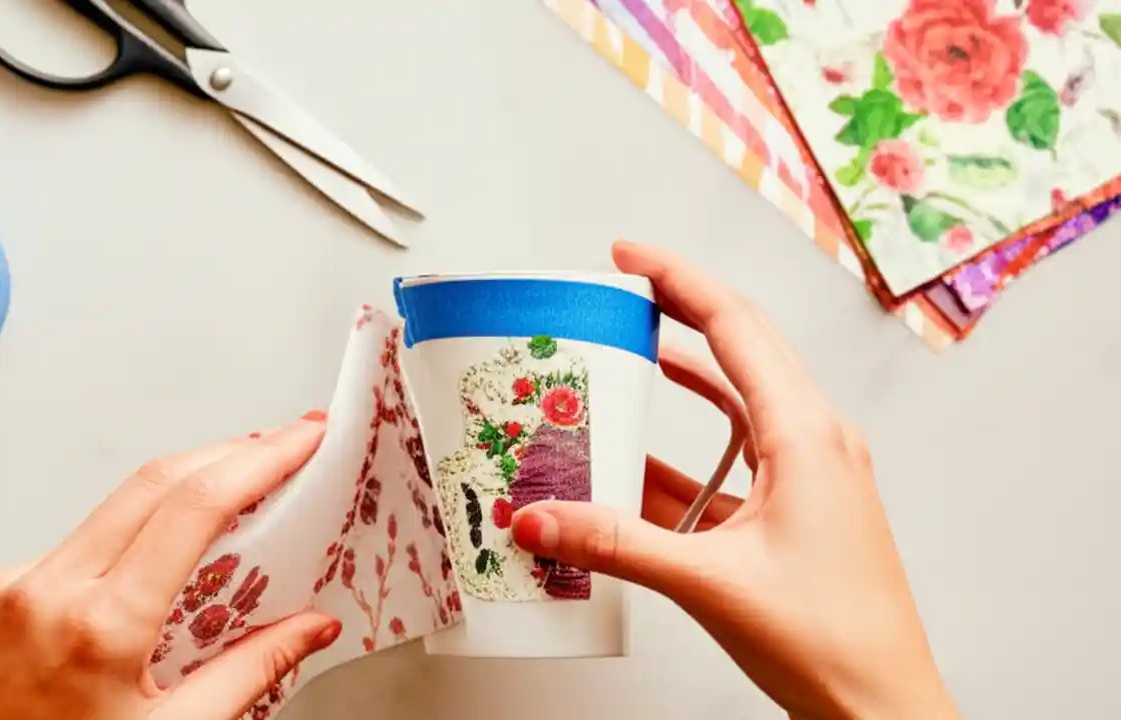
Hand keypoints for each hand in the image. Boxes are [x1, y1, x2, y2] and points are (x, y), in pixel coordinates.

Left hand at [0, 413, 340, 719]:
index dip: (258, 460)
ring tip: (230, 501)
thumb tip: (311, 630)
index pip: (195, 507)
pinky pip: (73, 544)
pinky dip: (123, 540)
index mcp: (101, 628)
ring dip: (176, 493)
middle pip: (155, 482)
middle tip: (280, 449)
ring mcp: (9, 586)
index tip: (298, 441)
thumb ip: (249, 674)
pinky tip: (149, 563)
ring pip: (112, 509)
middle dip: (227, 454)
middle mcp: (46, 592)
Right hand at [512, 242, 958, 719]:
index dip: (678, 281)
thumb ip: (616, 544)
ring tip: (633, 354)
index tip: (630, 256)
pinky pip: (737, 457)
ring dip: (689, 374)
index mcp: (807, 436)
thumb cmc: (833, 642)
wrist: (882, 708)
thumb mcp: (709, 582)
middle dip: (683, 310)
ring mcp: (809, 476)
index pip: (735, 327)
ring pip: (740, 401)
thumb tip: (543, 517)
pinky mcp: (796, 510)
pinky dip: (691, 445)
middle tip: (626, 287)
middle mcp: (815, 442)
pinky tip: (645, 454)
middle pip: (743, 347)